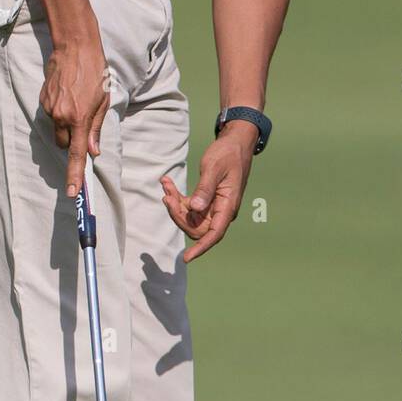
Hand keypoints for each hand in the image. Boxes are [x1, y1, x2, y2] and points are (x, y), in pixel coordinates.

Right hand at [40, 28, 109, 197]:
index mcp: (79, 118)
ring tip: (77, 101)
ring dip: (66, 124)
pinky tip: (67, 94)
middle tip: (84, 122)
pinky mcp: (42, 101)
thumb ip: (96, 128)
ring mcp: (49, 109)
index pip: (76, 154)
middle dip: (73, 141)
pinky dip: (59, 112)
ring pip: (57, 130)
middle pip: (64, 144)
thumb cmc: (95, 72)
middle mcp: (61, 116)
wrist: (74, 47)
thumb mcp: (103, 101)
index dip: (75, 175)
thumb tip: (93, 151)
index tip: (72, 192)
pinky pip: (51, 116)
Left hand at [160, 122, 256, 262]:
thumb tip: (195, 209)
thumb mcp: (214, 168)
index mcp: (228, 205)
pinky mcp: (207, 200)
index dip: (201, 248)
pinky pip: (189, 207)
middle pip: (196, 227)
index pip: (214, 234)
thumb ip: (204, 189)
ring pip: (190, 217)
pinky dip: (177, 197)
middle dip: (178, 215)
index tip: (187, 257)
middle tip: (167, 195)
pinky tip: (168, 183)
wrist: (235, 143)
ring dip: (175, 204)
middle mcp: (221, 210)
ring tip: (166, 185)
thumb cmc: (228, 154)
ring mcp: (214, 206)